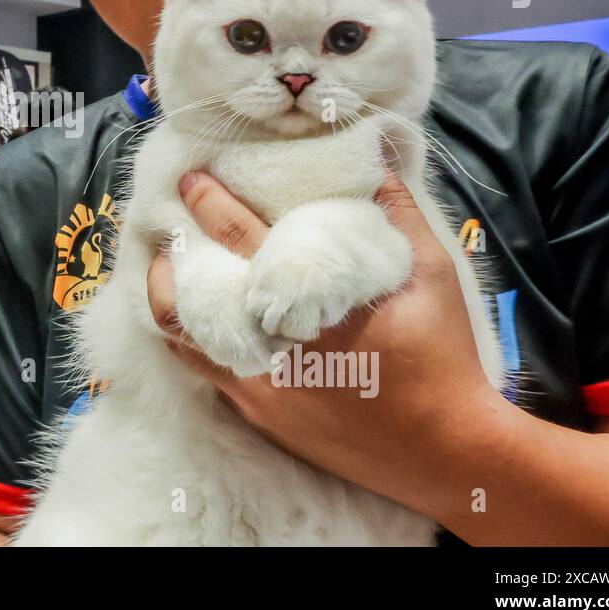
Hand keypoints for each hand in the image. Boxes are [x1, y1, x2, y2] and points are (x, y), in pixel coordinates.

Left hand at [148, 171, 509, 517]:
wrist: (442, 449)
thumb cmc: (441, 354)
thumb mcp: (430, 272)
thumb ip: (397, 211)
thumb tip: (376, 160)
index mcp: (307, 297)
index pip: (238, 237)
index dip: (209, 203)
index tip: (191, 179)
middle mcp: (270, 340)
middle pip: (193, 285)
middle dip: (173, 247)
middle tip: (166, 220)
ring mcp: (256, 382)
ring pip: (180, 333)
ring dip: (168, 294)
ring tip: (168, 267)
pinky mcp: (256, 410)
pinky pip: (200, 366)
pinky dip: (188, 335)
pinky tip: (193, 315)